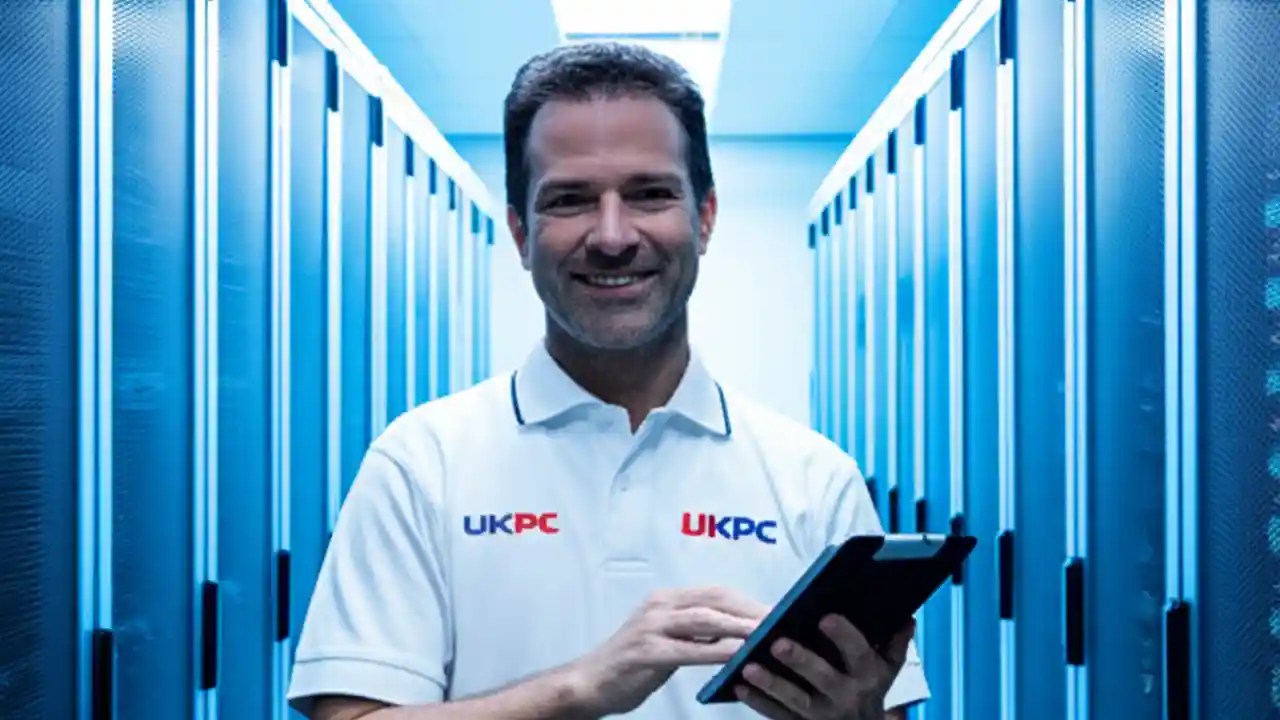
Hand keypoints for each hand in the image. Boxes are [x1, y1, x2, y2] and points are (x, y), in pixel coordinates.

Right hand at [566, 586, 769, 716]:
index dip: (749, 601)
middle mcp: (660, 606)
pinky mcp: (647, 652)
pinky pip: (689, 649)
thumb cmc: (632, 665)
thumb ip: (697, 635)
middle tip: (783, 621)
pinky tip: (738, 656)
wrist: (589, 683)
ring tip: (768, 634)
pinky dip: (717, 651)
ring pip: (705, 619)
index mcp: (666, 600)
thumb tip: (739, 635)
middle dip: (751, 610)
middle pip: (716, 600)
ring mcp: (651, 627)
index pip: (717, 593)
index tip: (779, 612)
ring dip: (739, 626)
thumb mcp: (668, 642)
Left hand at [733, 615, 914, 719]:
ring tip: (749, 666)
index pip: (860, 655)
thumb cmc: (872, 690)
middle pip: (823, 679)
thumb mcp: (888, 669)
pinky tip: (739, 685)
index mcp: (868, 676)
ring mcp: (822, 715)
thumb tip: (906, 616)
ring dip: (772, 684)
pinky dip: (757, 701)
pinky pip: (777, 715)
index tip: (826, 617)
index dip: (845, 637)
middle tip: (778, 643)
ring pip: (795, 700)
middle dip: (801, 661)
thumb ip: (895, 642)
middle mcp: (846, 696)